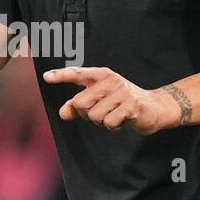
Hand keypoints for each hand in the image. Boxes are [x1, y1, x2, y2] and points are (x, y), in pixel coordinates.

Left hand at [43, 66, 181, 134]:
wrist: (153, 107)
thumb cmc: (121, 103)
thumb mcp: (99, 102)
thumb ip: (78, 106)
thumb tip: (63, 113)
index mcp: (101, 75)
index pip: (77, 73)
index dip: (61, 75)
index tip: (46, 77)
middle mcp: (111, 80)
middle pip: (81, 103)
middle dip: (87, 114)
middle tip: (102, 112)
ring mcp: (122, 92)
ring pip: (94, 115)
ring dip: (102, 121)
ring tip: (114, 115)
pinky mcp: (131, 105)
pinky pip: (109, 122)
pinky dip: (113, 126)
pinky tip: (122, 120)